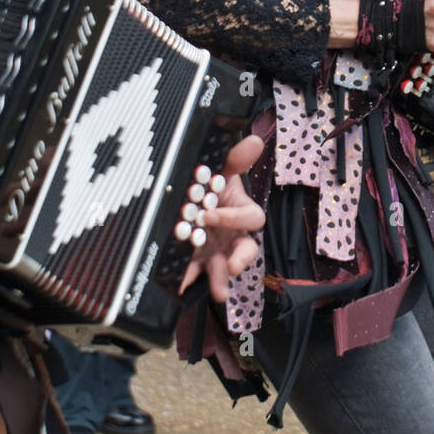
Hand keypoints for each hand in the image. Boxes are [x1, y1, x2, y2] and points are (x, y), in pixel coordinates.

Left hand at [179, 135, 265, 300]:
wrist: (189, 197)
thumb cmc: (211, 185)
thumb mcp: (222, 169)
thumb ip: (237, 158)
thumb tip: (255, 140)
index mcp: (241, 213)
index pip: (250, 219)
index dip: (234, 219)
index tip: (212, 216)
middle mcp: (232, 234)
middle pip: (245, 250)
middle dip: (240, 261)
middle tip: (232, 267)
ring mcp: (216, 250)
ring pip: (223, 267)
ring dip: (221, 280)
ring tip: (219, 293)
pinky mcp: (197, 260)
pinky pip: (194, 272)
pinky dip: (186, 281)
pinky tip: (179, 287)